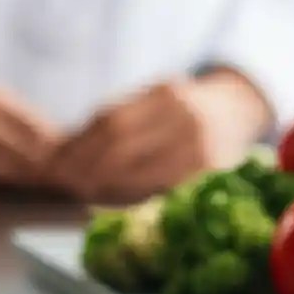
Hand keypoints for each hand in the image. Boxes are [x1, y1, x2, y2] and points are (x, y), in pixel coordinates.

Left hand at [47, 69, 273, 203]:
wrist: (239, 113)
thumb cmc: (183, 110)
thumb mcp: (156, 99)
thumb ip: (119, 118)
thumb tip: (65, 152)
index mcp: (167, 93)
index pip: (110, 122)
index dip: (78, 145)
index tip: (55, 162)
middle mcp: (187, 118)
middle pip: (120, 148)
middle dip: (84, 168)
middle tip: (62, 182)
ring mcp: (201, 149)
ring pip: (137, 175)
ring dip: (102, 187)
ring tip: (79, 192)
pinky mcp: (208, 177)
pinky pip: (158, 192)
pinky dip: (129, 198)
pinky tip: (110, 201)